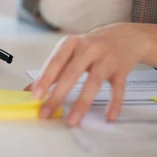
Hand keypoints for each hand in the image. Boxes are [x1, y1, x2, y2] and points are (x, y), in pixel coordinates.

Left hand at [26, 23, 150, 125]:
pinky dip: (114, 103)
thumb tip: (30, 89)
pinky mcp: (121, 69)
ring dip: (82, 103)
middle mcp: (88, 48)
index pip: (55, 62)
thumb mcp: (70, 51)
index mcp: (71, 43)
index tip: (35, 95)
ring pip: (93, 82)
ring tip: (72, 120)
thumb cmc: (91, 45)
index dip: (45, 79)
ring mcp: (106, 59)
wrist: (125, 36)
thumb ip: (52, 70)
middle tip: (46, 112)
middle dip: (58, 95)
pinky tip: (108, 116)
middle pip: (71, 74)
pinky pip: (118, 89)